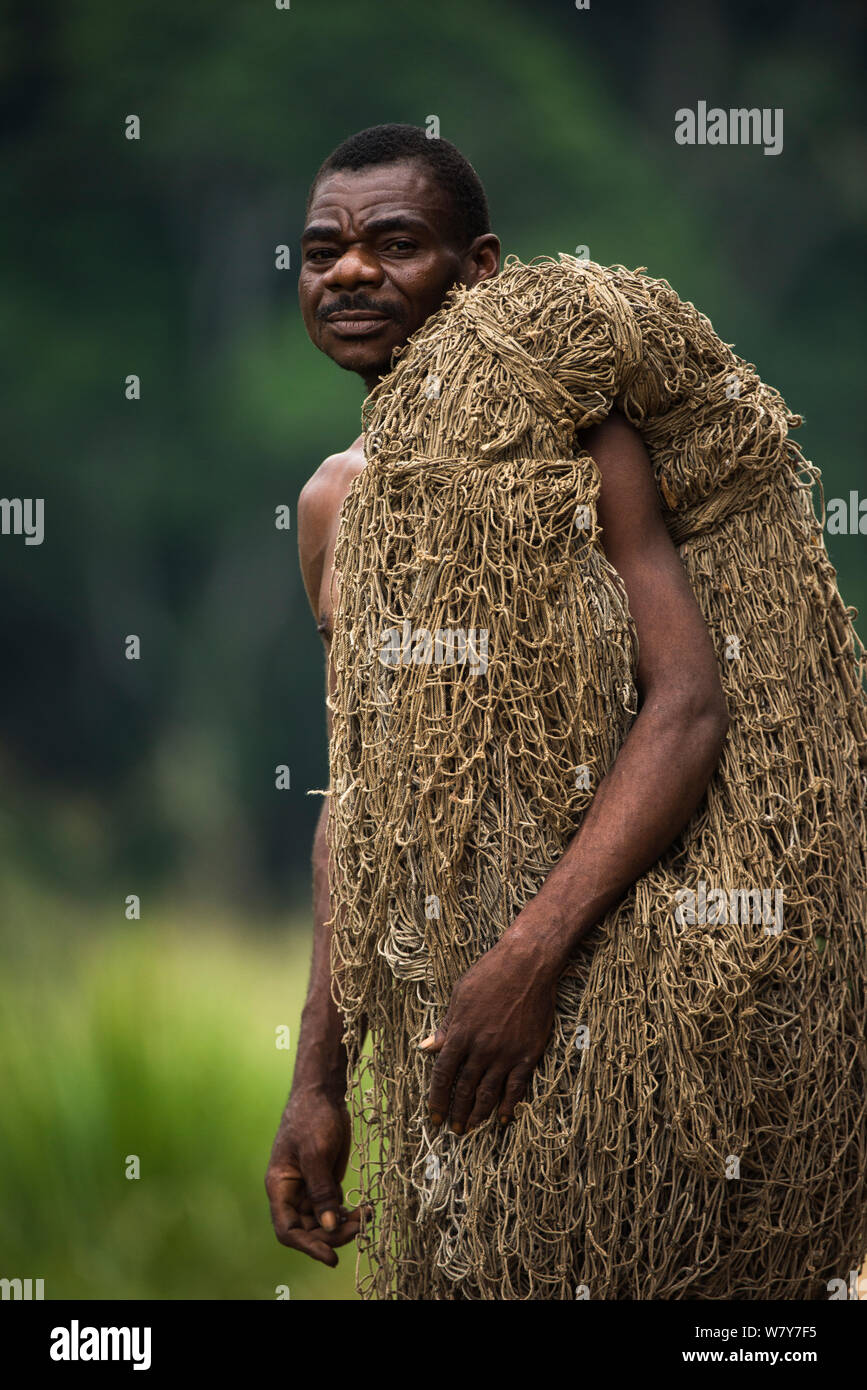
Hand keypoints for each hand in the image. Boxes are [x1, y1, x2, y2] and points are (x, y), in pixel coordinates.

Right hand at [265, 1086, 369, 1265]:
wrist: (323, 1093)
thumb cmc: (313, 1118)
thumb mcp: (316, 1153)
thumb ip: (321, 1191)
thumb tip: (330, 1225)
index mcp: (280, 1186)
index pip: (288, 1229)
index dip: (307, 1246)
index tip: (331, 1256)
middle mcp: (292, 1192)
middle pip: (309, 1229)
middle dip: (333, 1234)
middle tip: (360, 1226)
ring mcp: (309, 1188)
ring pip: (324, 1222)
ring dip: (344, 1225)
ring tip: (367, 1216)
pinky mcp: (325, 1182)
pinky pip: (334, 1208)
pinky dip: (348, 1213)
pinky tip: (365, 1209)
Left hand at [421, 932, 557, 1133]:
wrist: (526, 965)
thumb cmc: (489, 975)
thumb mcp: (459, 997)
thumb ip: (445, 1027)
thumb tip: (426, 1049)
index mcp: (460, 1034)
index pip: (443, 1075)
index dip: (437, 1098)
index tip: (434, 1115)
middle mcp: (480, 1048)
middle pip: (465, 1089)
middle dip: (457, 1111)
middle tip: (453, 1129)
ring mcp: (505, 1053)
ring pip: (488, 1093)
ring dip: (478, 1114)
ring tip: (472, 1128)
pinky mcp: (528, 1054)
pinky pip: (516, 1086)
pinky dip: (509, 1105)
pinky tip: (503, 1118)